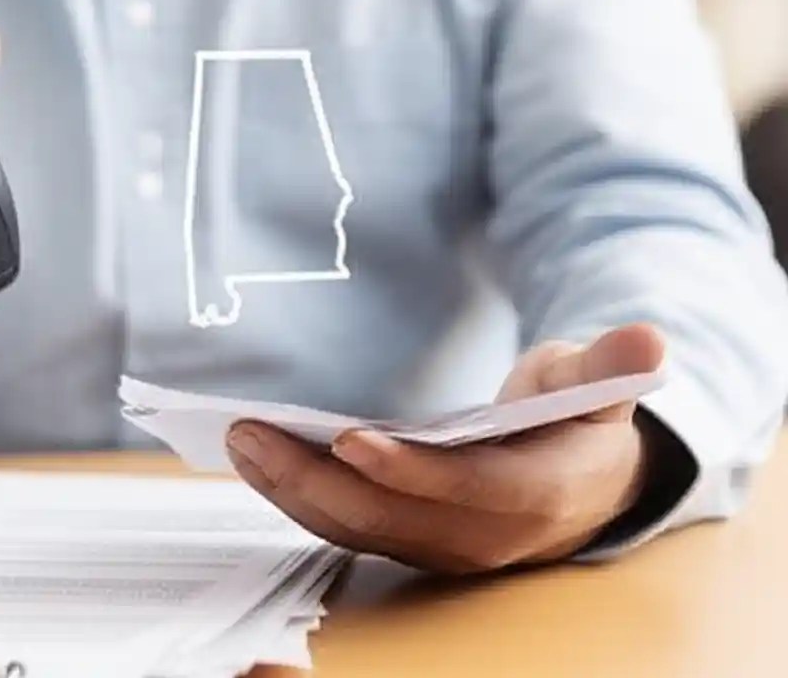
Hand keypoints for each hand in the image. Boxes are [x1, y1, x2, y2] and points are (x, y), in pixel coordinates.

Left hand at [226, 324, 665, 573]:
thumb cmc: (579, 421)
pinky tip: (258, 460)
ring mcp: (439, 546)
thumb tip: (648, 343)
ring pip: (356, 529)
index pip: (464, 490)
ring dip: (291, 489)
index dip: (408, 471)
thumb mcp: (597, 384)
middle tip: (249, 432)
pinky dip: (299, 497)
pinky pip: (347, 527)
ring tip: (240, 440)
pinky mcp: (408, 540)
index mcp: (535, 495)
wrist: (581, 485)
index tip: (348, 439)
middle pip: (388, 520)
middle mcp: (480, 537)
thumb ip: (609, 366)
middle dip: (313, 480)